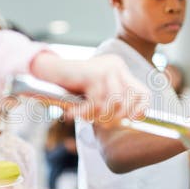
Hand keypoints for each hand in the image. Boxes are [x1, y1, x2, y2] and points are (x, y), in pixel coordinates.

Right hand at [30, 52, 148, 124]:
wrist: (46, 73)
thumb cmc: (70, 89)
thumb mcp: (96, 97)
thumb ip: (112, 105)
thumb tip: (130, 120)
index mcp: (120, 71)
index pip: (143, 93)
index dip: (140, 110)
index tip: (129, 121)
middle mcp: (116, 66)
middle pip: (127, 102)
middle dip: (113, 118)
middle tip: (98, 122)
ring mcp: (105, 68)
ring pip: (113, 103)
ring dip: (98, 115)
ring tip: (84, 116)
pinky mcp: (93, 73)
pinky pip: (96, 102)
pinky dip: (85, 112)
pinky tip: (73, 113)